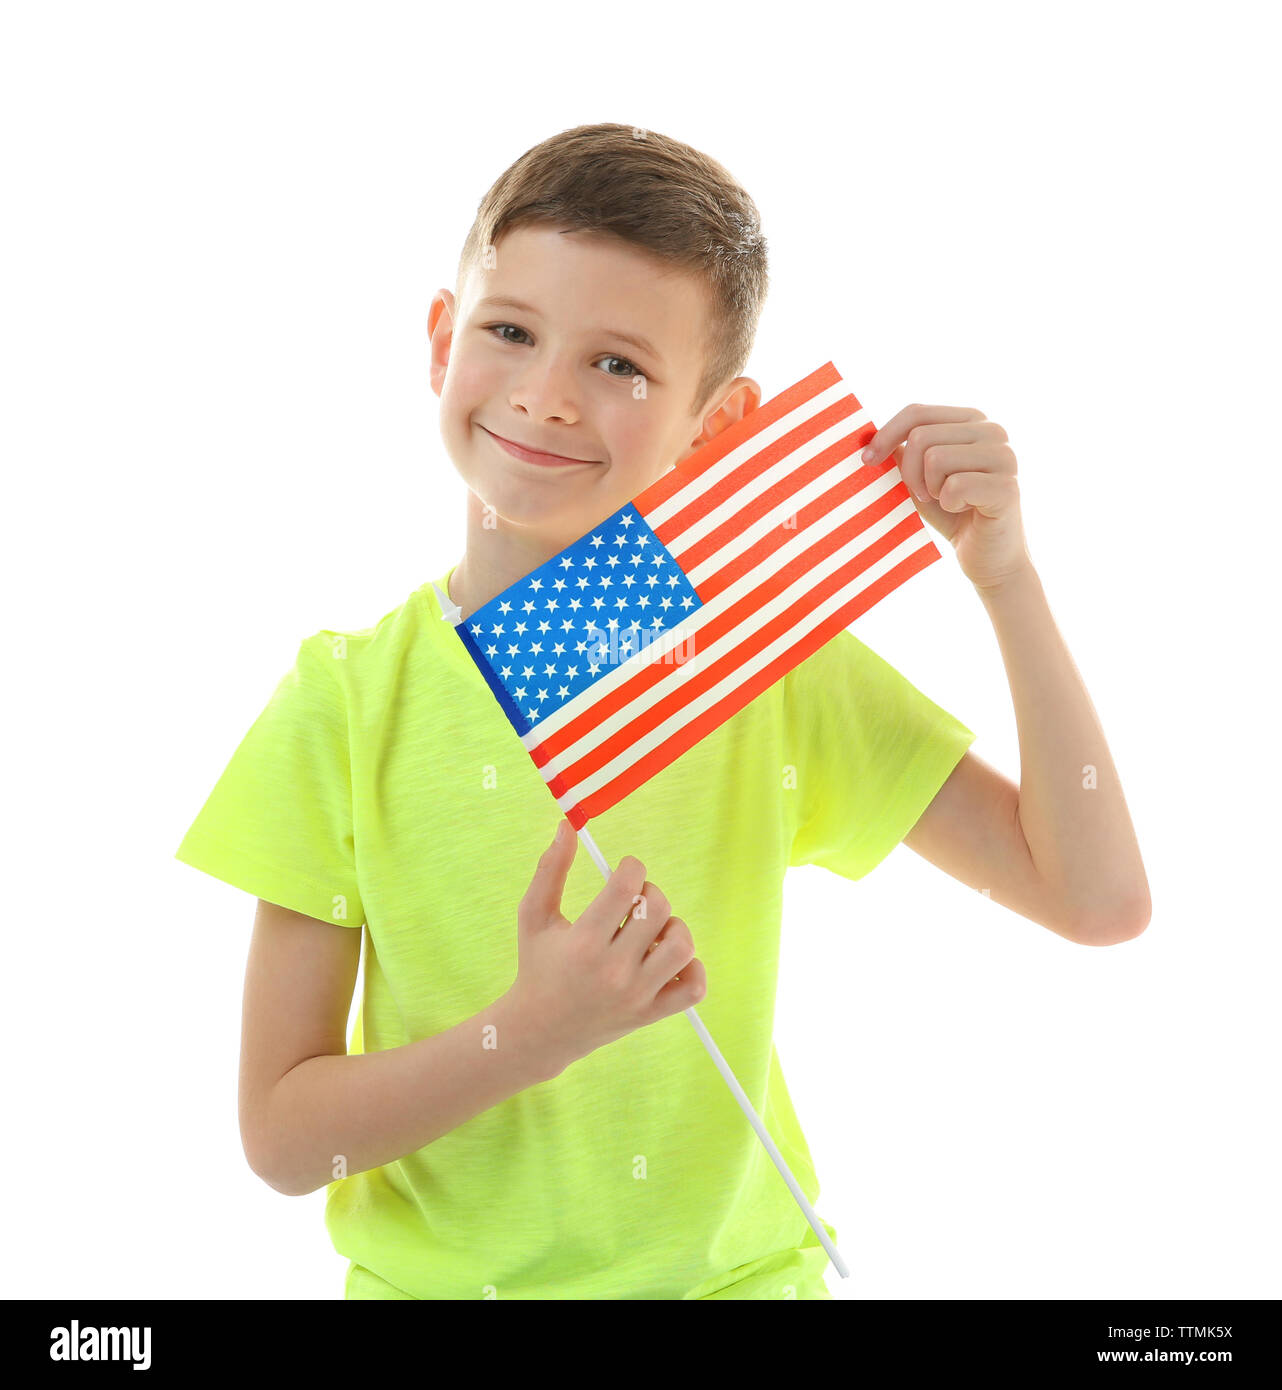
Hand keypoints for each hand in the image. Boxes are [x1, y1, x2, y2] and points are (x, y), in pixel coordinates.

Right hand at [507, 819, 706, 1078]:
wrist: (540, 1031)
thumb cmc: (537, 965)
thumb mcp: (534, 916)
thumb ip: (550, 869)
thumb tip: (567, 826)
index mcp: (585, 942)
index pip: (627, 887)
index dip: (632, 867)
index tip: (625, 870)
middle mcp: (614, 970)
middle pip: (658, 910)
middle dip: (650, 894)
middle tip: (634, 902)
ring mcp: (637, 995)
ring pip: (682, 946)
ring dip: (673, 928)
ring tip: (652, 931)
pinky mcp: (651, 1014)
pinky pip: (694, 988)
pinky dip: (691, 968)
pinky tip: (665, 959)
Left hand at [860, 404, 1033, 593]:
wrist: (987, 557)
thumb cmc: (952, 514)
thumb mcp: (919, 478)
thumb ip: (903, 453)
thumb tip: (869, 435)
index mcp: (971, 421)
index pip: (917, 412)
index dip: (886, 435)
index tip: (868, 461)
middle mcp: (992, 431)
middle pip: (921, 436)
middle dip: (910, 473)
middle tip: (924, 495)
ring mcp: (1005, 456)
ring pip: (935, 458)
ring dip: (931, 489)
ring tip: (948, 500)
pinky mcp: (1007, 486)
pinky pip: (954, 486)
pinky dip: (949, 504)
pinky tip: (967, 510)